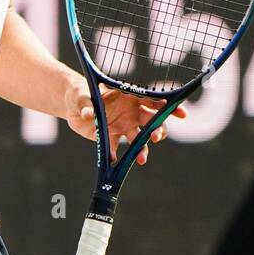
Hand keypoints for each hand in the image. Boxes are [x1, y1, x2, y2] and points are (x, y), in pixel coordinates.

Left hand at [63, 79, 187, 165]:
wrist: (73, 105)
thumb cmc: (81, 92)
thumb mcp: (81, 94)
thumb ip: (86, 103)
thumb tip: (89, 114)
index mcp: (129, 97)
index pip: (152, 100)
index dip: (167, 106)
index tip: (180, 113)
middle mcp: (130, 113)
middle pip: (151, 122)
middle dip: (157, 130)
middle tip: (156, 137)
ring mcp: (123, 126)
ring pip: (139, 139)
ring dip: (142, 149)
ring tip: (141, 160)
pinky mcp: (111, 138)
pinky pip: (117, 149)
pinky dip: (116, 156)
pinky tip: (114, 162)